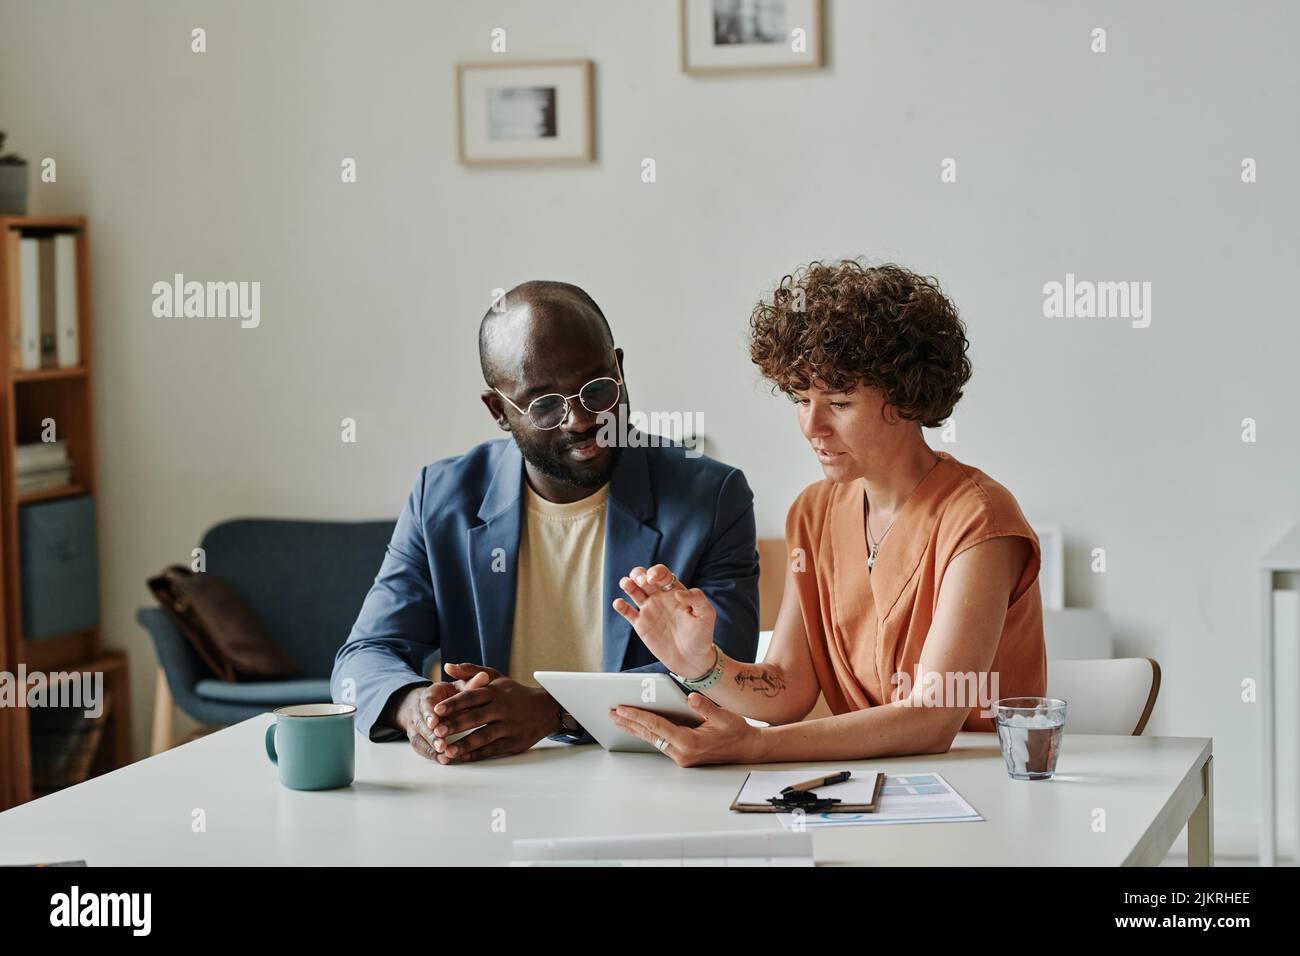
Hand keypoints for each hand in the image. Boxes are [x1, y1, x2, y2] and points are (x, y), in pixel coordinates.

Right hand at [396, 676, 485, 760]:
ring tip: (444, 754)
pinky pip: (422, 748)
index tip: (435, 721)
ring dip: (432, 747)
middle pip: (422, 724)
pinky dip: (432, 755)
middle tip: (442, 743)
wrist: (434, 704)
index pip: (426, 704)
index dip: (429, 713)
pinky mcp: (419, 739)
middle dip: (431, 735)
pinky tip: (443, 760)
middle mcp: (419, 712)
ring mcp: (417, 727)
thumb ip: (472, 684)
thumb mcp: (461, 687)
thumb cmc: (453, 695)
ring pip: (421, 738)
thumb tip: (484, 676)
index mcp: (429, 695)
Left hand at [428, 663, 560, 763]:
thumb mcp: (495, 677)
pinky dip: (477, 754)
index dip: (454, 703)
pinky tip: (462, 757)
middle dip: (455, 725)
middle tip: (436, 731)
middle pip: (475, 717)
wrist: (545, 709)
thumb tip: (447, 667)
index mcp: (495, 691)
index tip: (436, 709)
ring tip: (446, 750)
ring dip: (464, 744)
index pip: (471, 696)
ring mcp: (509, 726)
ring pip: (483, 736)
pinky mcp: (514, 742)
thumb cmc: (514, 693)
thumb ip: (470, 671)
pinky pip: (492, 749)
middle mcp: (502, 708)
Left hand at [609, 693, 761, 767]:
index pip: (657, 726)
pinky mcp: (682, 756)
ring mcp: (681, 757)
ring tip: (617, 719)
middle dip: (629, 722)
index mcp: (689, 743)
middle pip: (649, 734)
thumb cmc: (736, 732)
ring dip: (635, 728)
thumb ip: (705, 707)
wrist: (747, 750)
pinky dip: (647, 732)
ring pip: (652, 739)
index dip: (637, 715)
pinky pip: (659, 742)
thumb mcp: (723, 716)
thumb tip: (690, 698)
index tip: (621, 708)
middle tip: (611, 712)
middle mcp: (681, 753)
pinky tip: (637, 727)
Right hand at [613, 564, 715, 677]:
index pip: (662, 574)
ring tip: (626, 584)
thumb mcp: (706, 614)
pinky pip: (627, 612)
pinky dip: (620, 606)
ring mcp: (649, 610)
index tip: (654, 578)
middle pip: (644, 577)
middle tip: (641, 581)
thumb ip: (697, 598)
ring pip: (633, 591)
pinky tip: (619, 603)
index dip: (656, 572)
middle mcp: (660, 598)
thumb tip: (678, 592)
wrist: (692, 659)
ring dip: (627, 584)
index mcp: (675, 592)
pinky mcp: (641, 625)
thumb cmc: (702, 636)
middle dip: (639, 574)